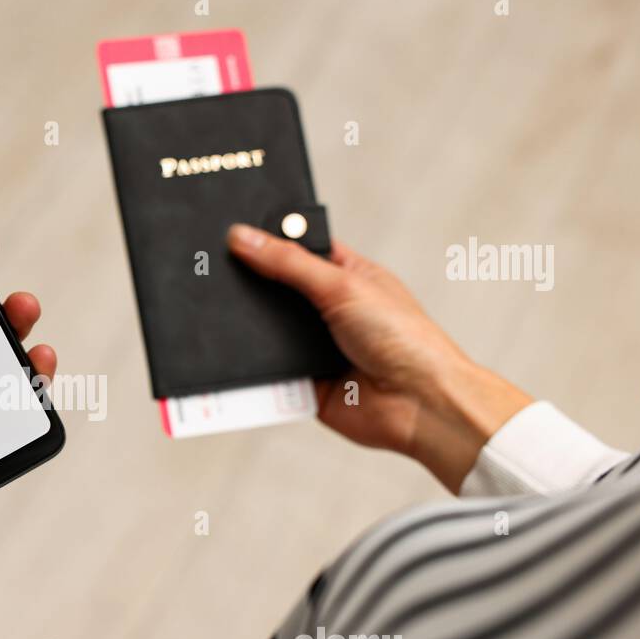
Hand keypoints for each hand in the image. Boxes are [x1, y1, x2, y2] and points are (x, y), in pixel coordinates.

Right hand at [227, 224, 531, 490]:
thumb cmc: (408, 340)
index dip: (268, 242)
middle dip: (252, 290)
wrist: (419, 404)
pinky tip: (243, 362)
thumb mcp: (343, 285)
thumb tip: (244, 238)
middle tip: (220, 277)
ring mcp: (314, 348)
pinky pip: (267, 374)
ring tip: (224, 320)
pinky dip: (255, 370)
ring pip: (266, 334)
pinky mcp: (303, 384)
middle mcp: (328, 311)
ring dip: (252, 332)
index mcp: (346, 275)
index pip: (297, 249)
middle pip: (275, 292)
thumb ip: (289, 263)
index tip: (232, 234)